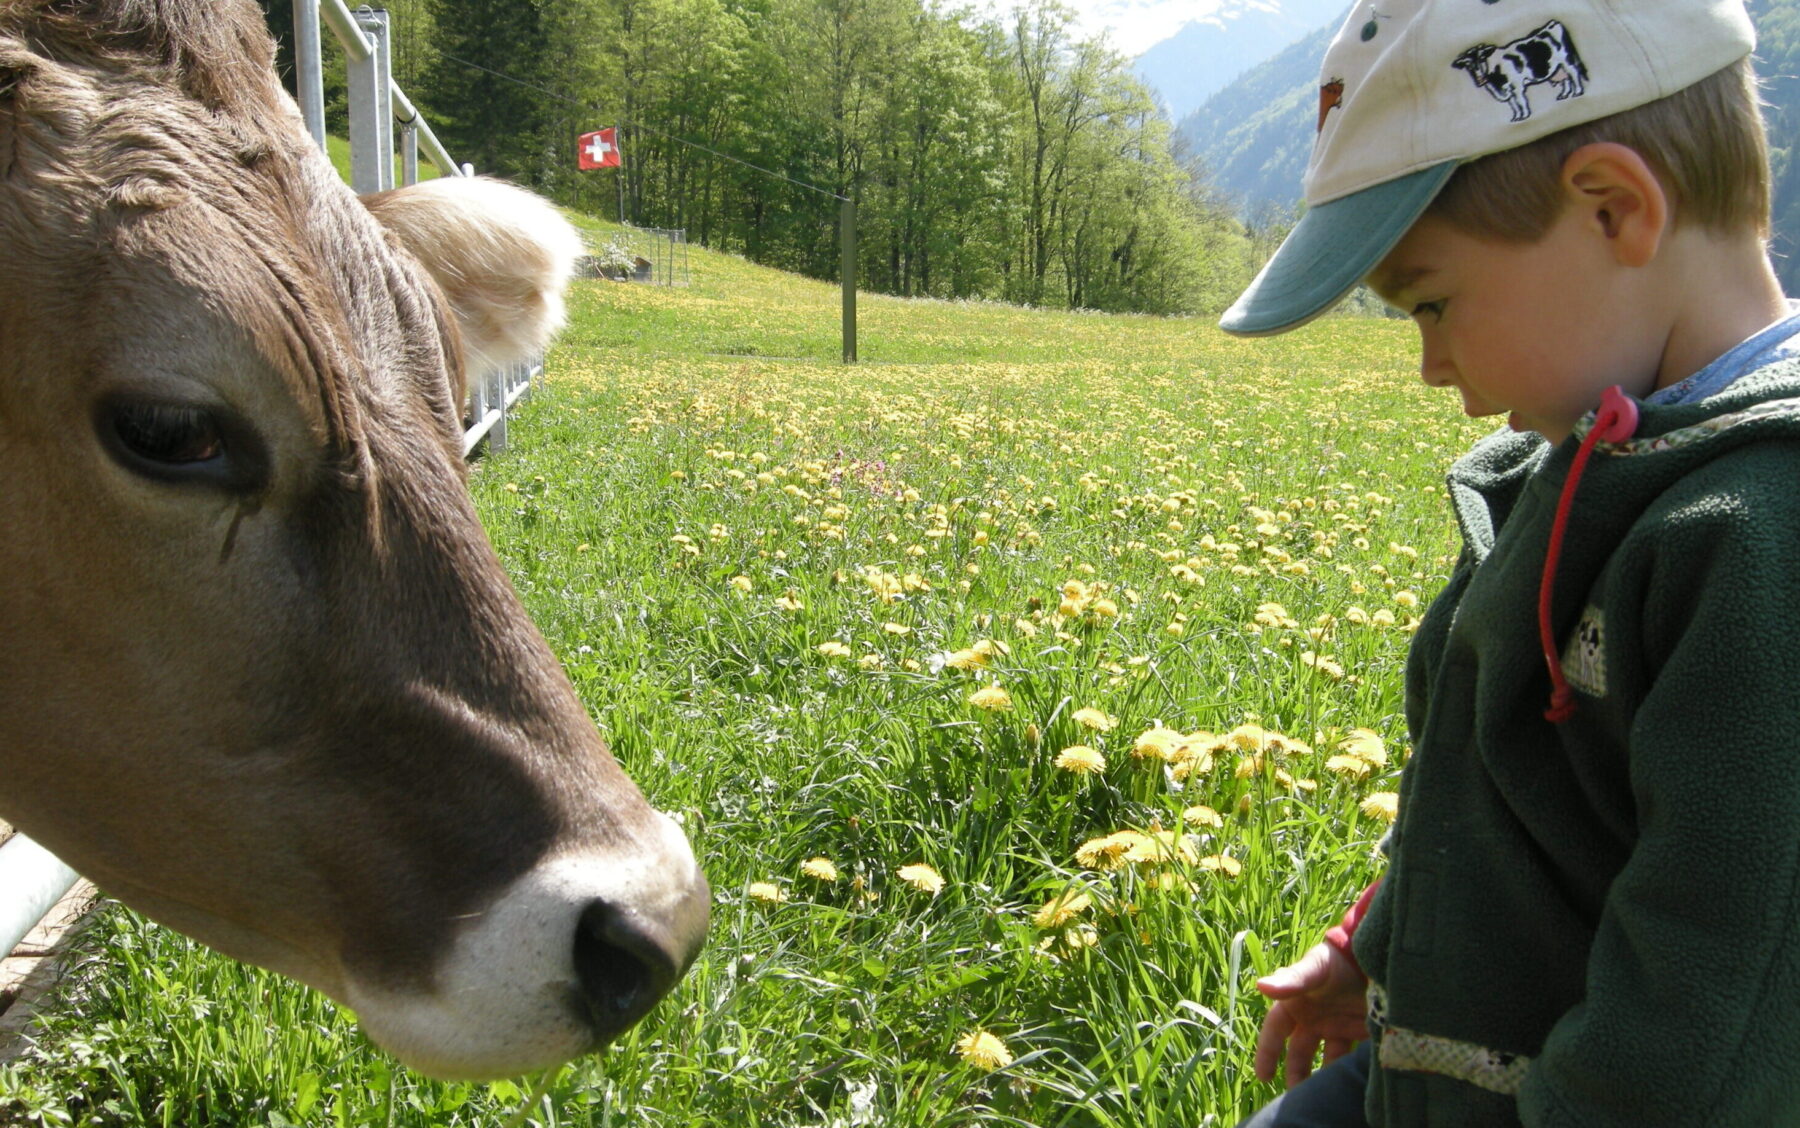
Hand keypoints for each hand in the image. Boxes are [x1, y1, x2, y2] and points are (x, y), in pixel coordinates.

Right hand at [1253, 940, 1368, 1088]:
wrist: (1374, 957)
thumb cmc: (1337, 960)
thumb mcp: (1314, 969)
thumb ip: (1291, 980)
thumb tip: (1260, 985)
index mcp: (1294, 1004)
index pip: (1274, 1032)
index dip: (1266, 1053)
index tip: (1263, 1076)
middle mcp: (1311, 1018)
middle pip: (1298, 1052)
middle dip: (1295, 1073)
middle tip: (1296, 1097)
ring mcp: (1333, 1027)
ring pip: (1323, 1059)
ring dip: (1320, 1077)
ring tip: (1320, 1097)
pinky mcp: (1355, 1032)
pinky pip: (1347, 1058)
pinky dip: (1344, 1071)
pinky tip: (1345, 1084)